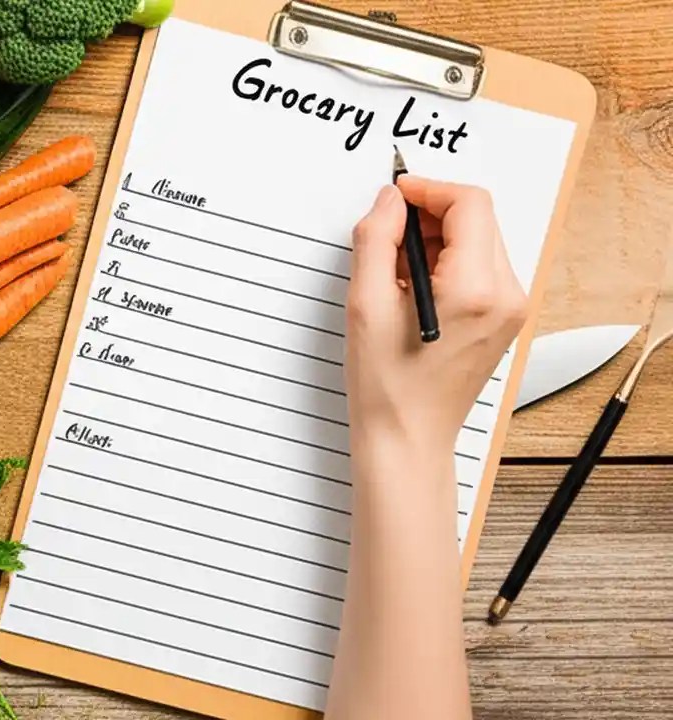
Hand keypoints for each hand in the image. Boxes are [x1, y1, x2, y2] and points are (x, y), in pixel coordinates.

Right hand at [345, 177, 526, 452]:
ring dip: (435, 239)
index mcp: (477, 289)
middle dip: (429, 216)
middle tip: (386, 237)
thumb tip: (389, 201)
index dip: (428, 189)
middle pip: (476, 219)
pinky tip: (412, 288)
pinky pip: (478, 266)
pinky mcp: (503, 318)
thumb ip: (377, 239)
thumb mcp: (366, 303)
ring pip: (477, 240)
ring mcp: (510, 308)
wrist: (408, 437)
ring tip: (394, 271)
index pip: (469, 204)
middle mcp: (506, 295)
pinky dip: (446, 262)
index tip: (395, 195)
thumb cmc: (387, 385)